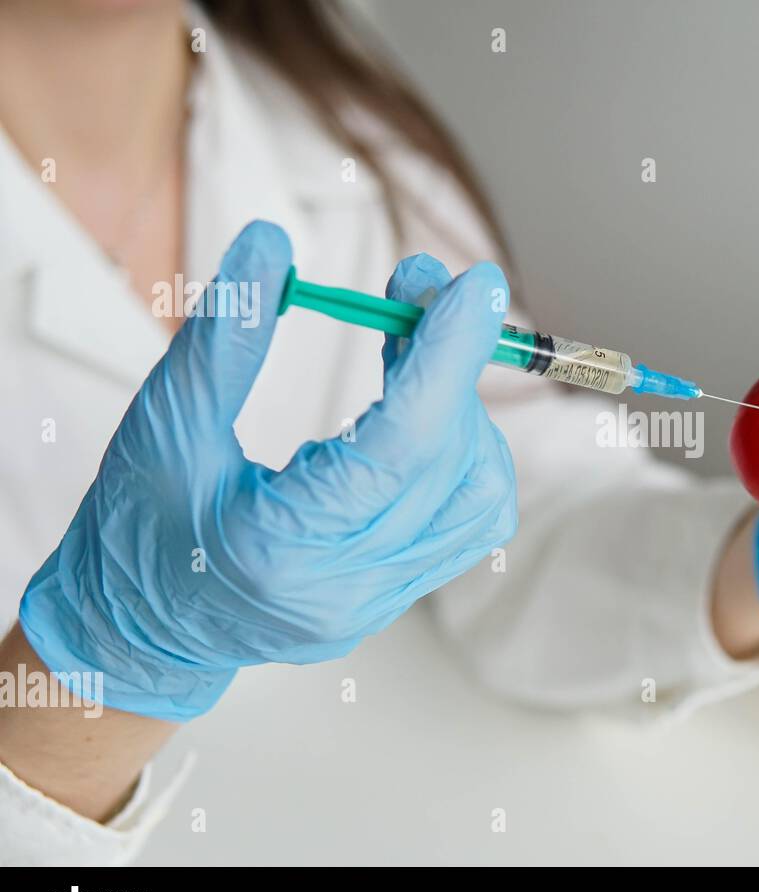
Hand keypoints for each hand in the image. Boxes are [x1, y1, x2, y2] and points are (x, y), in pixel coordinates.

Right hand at [19, 222, 516, 720]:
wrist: (133, 632)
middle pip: (450, 462)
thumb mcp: (163, 425)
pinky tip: (417, 410)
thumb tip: (273, 245)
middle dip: (449, 362)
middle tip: (418, 287)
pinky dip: (457, 453)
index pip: (402, 445)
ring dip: (460, 410)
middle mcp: (349, 586)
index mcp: (283, 548)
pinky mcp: (393, 596)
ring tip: (412, 349)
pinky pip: (465, 522)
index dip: (447, 358)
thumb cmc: (134, 532)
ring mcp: (378, 601)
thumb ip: (227, 336)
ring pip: (478, 497)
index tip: (476, 287)